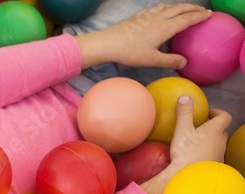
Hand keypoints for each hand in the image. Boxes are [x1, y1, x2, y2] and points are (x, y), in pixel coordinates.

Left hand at [77, 3, 212, 69]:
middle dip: (192, 8)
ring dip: (179, 6)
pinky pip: (154, 8)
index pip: (187, 19)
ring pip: (167, 6)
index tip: (209, 14)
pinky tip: (160, 10)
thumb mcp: (151, 60)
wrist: (108, 42)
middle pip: (180, 9)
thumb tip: (184, 62)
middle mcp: (159, 18)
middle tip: (202, 10)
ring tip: (184, 8)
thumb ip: (169, 60)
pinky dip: (163, 7)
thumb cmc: (130, 52)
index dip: (199, 16)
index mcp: (165, 27)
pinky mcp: (137, 16)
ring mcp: (147, 15)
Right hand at [140, 96, 231, 193]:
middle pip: (222, 131)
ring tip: (197, 145)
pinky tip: (196, 159)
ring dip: (211, 143)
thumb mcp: (182, 130)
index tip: (208, 114)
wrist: (189, 177)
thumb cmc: (186, 152)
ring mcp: (219, 155)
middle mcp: (220, 141)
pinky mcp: (214, 167)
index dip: (218, 113)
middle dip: (214, 128)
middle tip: (201, 129)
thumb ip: (184, 113)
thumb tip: (185, 97)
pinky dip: (207, 155)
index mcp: (214, 130)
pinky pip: (213, 157)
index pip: (224, 117)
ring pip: (218, 145)